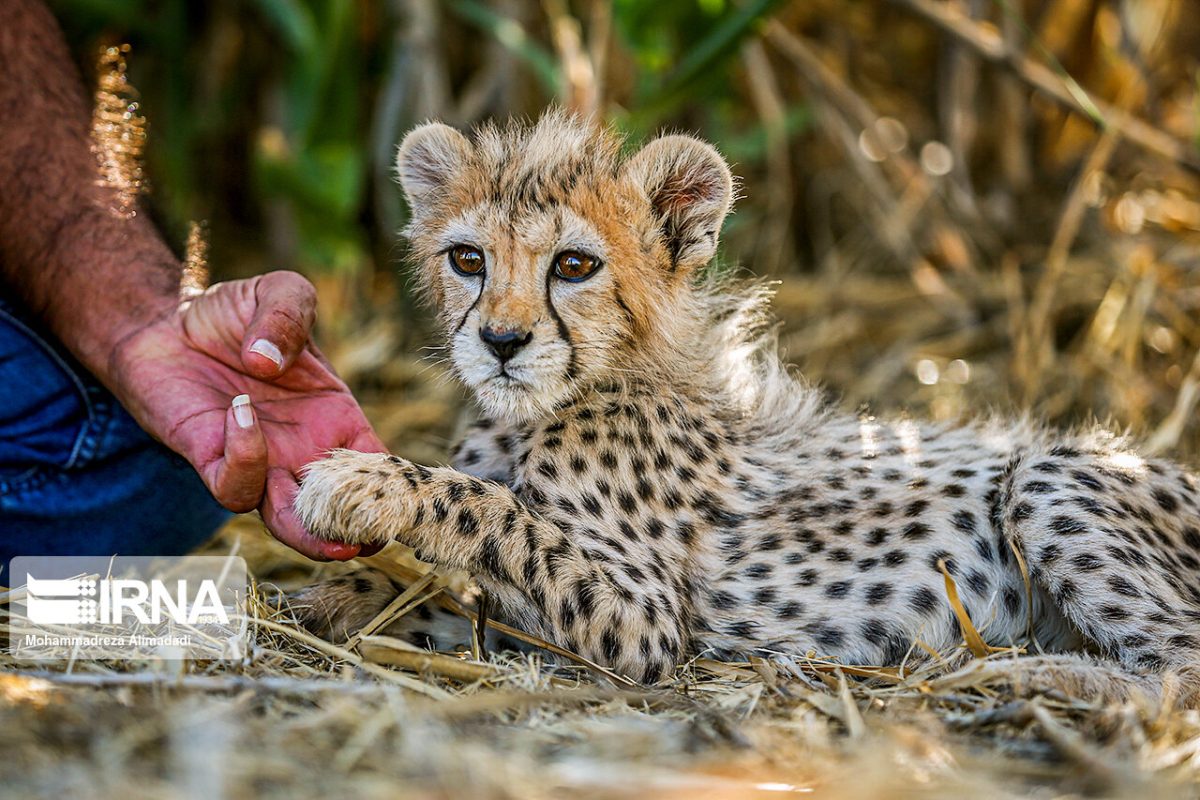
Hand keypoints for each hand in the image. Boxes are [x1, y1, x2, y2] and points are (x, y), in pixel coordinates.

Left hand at [109, 271, 385, 559]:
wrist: (161, 322)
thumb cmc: (228, 314)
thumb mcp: (279, 293)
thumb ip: (289, 313)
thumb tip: (269, 362)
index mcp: (335, 421)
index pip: (375, 469)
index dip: (392, 488)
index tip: (403, 497)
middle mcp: (301, 452)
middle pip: (336, 513)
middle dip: (354, 534)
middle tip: (366, 540)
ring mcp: (259, 463)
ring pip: (287, 522)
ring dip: (308, 530)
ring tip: (326, 522)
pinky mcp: (210, 461)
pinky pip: (235, 485)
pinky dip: (246, 456)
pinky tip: (242, 411)